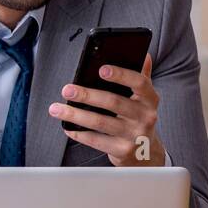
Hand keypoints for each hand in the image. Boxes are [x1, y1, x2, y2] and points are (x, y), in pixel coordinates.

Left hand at [48, 54, 165, 166]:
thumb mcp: (144, 99)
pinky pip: (96, 141)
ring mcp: (134, 135)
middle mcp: (145, 116)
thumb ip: (142, 77)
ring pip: (100, 122)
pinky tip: (67, 127)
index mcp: (150, 99)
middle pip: (113, 102)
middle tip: (67, 90)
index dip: (121, 75)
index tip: (101, 69)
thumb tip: (143, 55)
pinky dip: (79, 134)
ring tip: (57, 109)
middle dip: (87, 95)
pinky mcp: (122, 150)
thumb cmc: (139, 119)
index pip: (139, 83)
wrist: (146, 152)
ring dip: (75, 115)